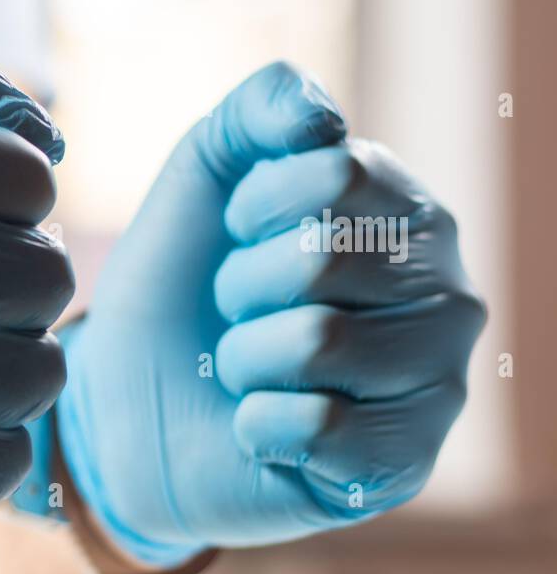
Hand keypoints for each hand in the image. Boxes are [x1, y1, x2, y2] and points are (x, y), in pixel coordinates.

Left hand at [57, 62, 484, 564]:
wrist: (128, 406)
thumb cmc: (178, 291)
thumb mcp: (205, 178)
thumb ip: (263, 110)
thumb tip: (322, 118)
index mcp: (409, 213)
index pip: (337, 172)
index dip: (253, 207)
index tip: (235, 236)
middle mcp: (445, 294)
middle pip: (326, 257)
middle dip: (242, 287)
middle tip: (238, 315)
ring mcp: (436, 383)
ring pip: (320, 342)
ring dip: (244, 358)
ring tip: (248, 370)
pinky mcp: (405, 464)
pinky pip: (317, 427)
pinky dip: (257, 427)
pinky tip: (263, 429)